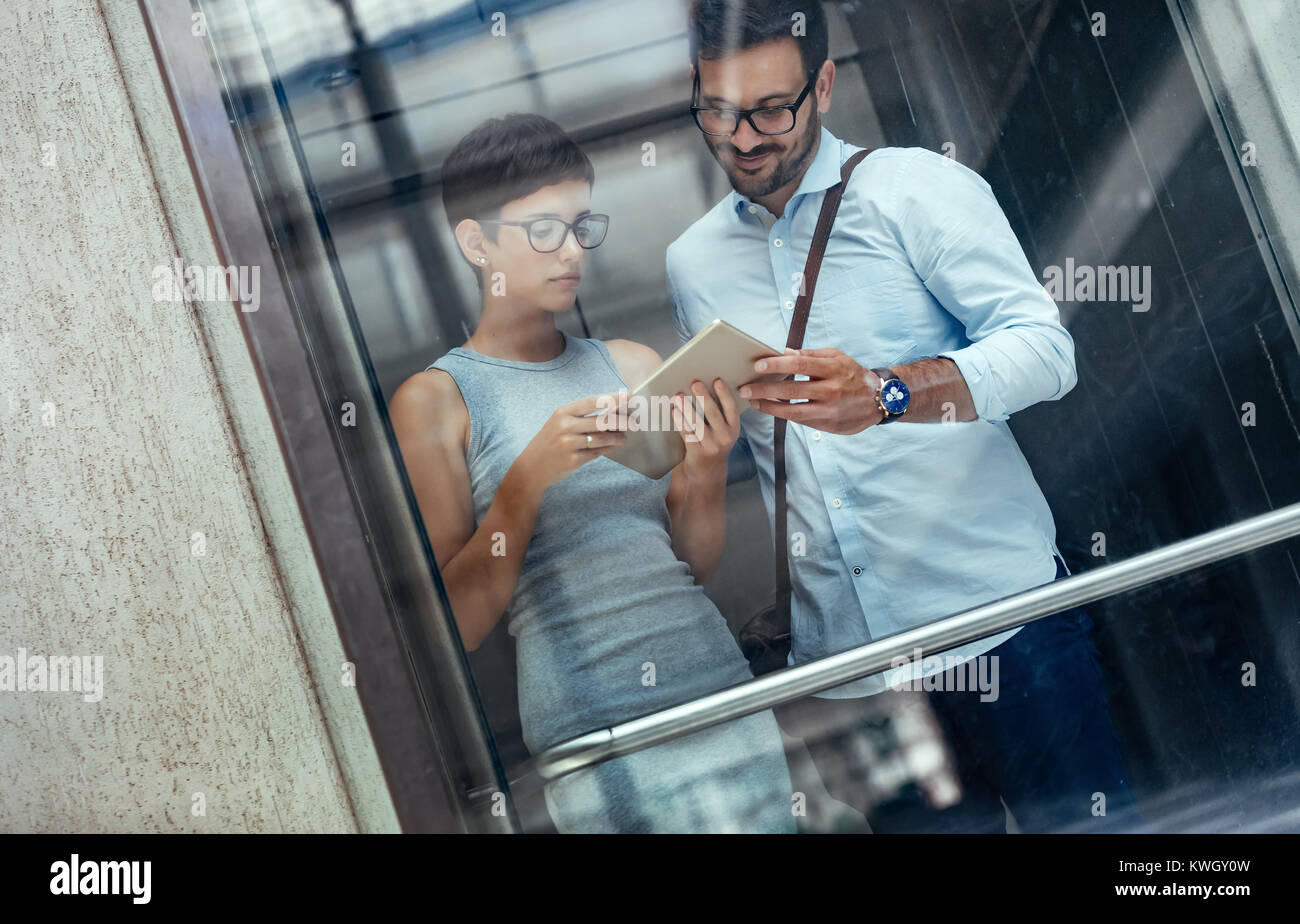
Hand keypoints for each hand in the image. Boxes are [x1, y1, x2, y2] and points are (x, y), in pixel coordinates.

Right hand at [511, 394, 627, 493]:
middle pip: (601, 421)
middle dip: (622, 421)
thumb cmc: (549, 442)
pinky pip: (597, 453)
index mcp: (562, 413)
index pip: (593, 402)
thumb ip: (582, 417)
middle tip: (635, 422)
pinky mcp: (573, 461)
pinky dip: (607, 449)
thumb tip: (612, 411)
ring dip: (617, 437)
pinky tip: (613, 446)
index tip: (629, 396)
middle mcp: (565, 427)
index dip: (613, 398)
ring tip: (624, 437)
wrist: (530, 467)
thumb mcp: (559, 423)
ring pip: (602, 438)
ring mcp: (568, 444)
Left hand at [671, 377, 740, 480]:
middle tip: (695, 382)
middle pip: (713, 413)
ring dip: (687, 407)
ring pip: (697, 423)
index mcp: (734, 429)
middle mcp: (725, 437)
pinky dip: (679, 421)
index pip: (731, 408)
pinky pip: (687, 433)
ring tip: (679, 395)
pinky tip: (674, 411)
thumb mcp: (721, 431)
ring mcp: (711, 446)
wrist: (706, 473)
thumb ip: (717, 414)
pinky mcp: (697, 452)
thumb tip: (702, 388)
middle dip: (703, 396)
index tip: (717, 380)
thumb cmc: (712, 444)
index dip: (724, 393)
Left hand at [739, 347, 883, 433]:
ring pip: (792, 412)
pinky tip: (770, 409)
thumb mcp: (837, 357)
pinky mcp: (827, 426)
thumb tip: (785, 353)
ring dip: (769, 407)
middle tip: (745, 388)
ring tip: (753, 402)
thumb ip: (811, 355)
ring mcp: (829, 410)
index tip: (758, 365)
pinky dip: (783, 415)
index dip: (777, 365)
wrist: (878, 401)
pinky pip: (800, 421)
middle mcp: (830, 390)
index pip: (800, 365)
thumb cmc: (853, 375)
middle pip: (791, 391)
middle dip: (764, 390)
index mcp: (833, 369)